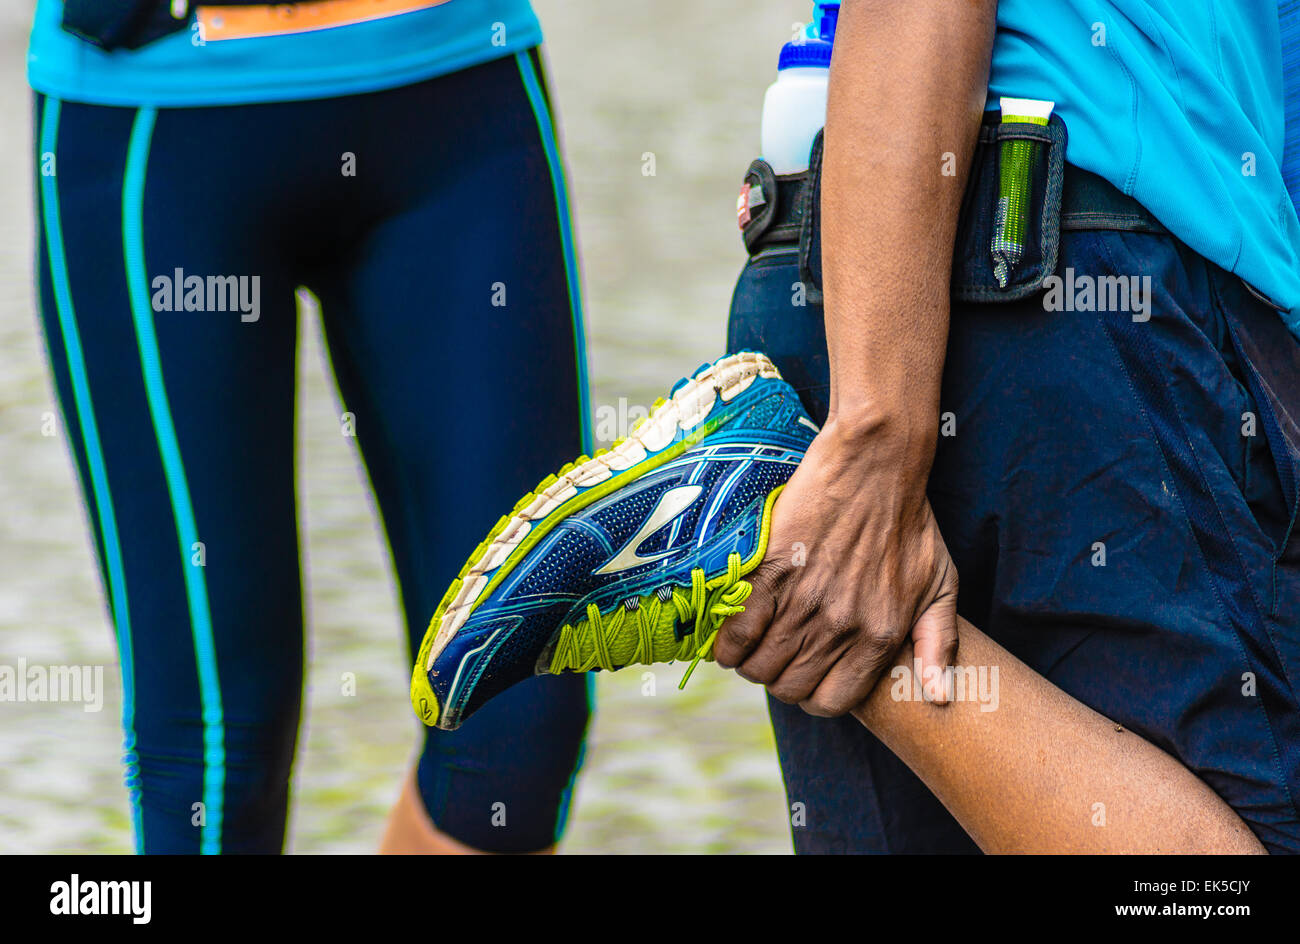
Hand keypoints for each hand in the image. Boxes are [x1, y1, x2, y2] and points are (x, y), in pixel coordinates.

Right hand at [715, 418, 958, 714]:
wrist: (876, 464)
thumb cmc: (910, 522)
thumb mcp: (941, 583)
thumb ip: (939, 644)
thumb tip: (937, 699)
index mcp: (879, 635)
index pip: (832, 701)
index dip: (813, 695)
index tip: (806, 675)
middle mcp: (840, 626)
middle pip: (790, 688)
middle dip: (779, 680)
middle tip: (777, 656)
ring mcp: (803, 601)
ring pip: (760, 666)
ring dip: (751, 663)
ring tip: (754, 645)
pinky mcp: (771, 573)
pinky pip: (737, 633)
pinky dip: (727, 644)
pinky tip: (731, 636)